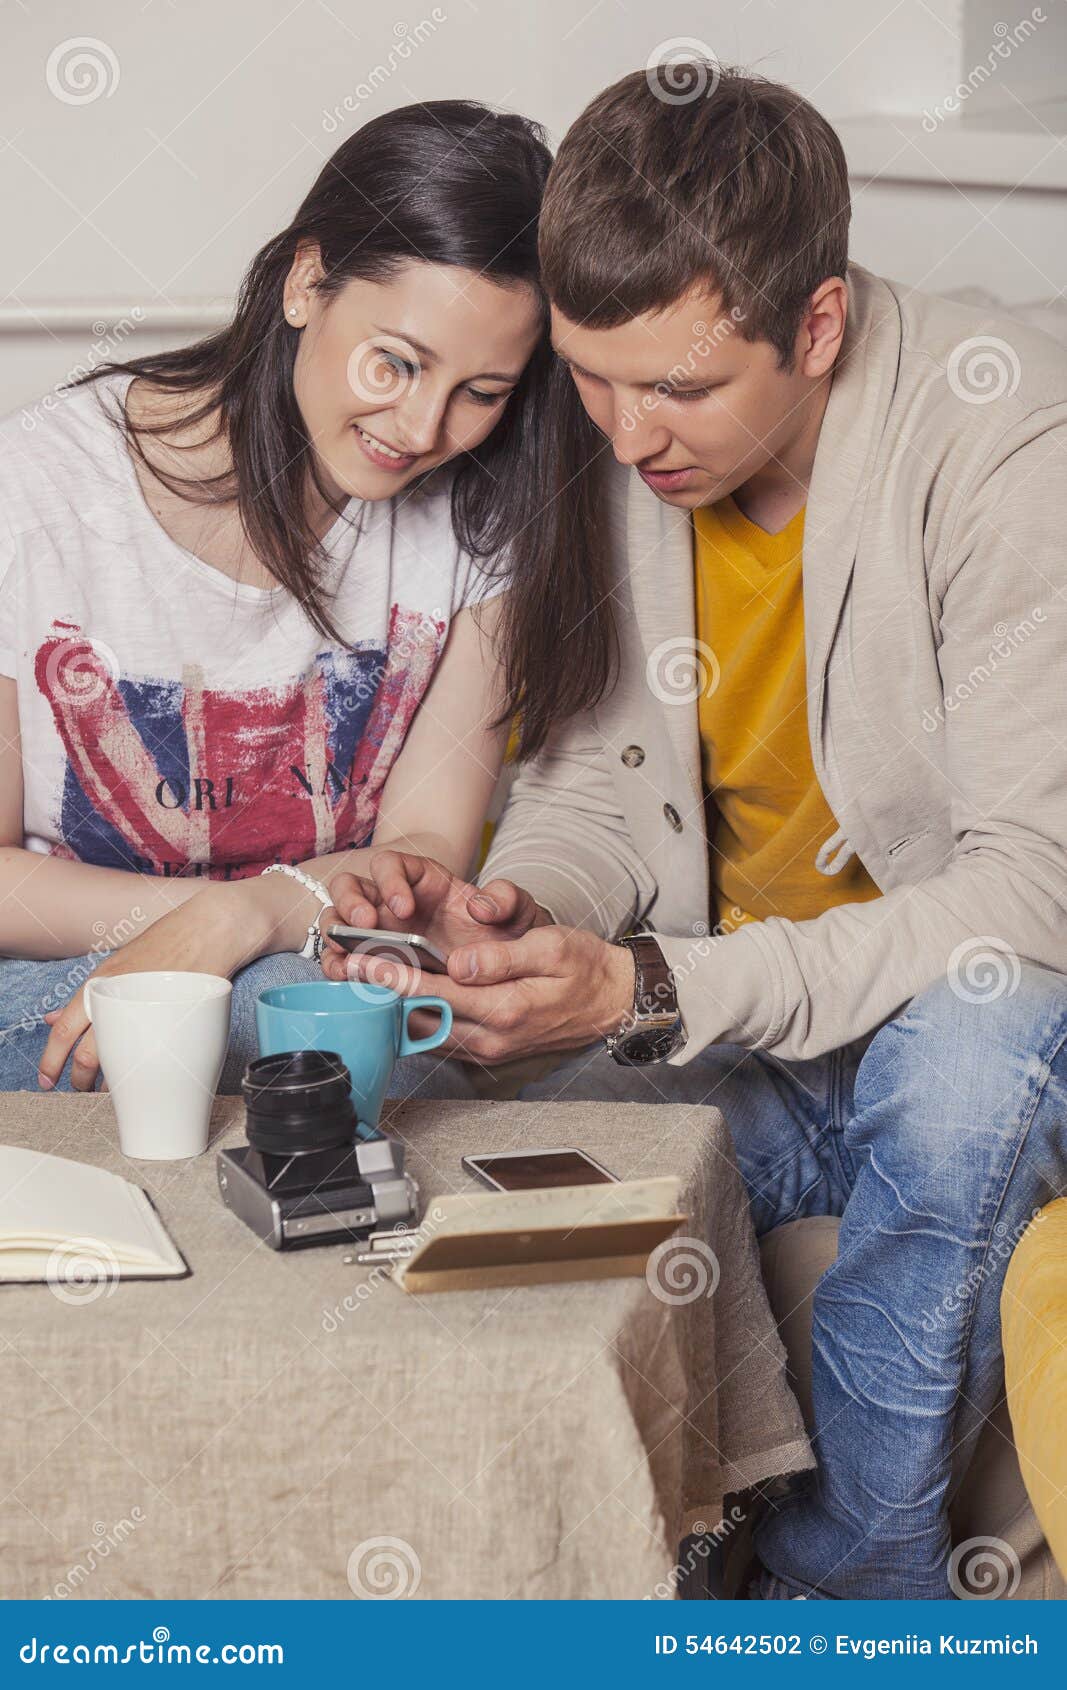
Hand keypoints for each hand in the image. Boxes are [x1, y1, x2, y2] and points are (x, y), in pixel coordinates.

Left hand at [37, 879, 292, 1092]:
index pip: (65, 1030)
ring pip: (121, 1061)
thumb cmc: (167, 943)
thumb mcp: (119, 965)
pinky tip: (144, 1076)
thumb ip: (89, 997)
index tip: (46, 1079)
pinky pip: (154, 1056)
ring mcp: (149, 1011)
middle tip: (82, 1090)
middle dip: (81, 1081)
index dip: (51, 1061)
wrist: (211, 928)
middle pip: (89, 1055)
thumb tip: (55, 1019)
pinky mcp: (177, 1020)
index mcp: (101, 983)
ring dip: (112, 1082)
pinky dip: (145, 1072)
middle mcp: (120, 999)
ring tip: (112, 1089)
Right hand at [321, 851, 545, 981]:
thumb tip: (482, 907)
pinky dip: (339, 970)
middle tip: (366, 926)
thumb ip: (507, 899)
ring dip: (337, 940)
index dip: (390, 881)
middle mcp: (389, 902)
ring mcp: (376, 933)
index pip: (389, 865)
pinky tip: (350, 982)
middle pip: (349, 889)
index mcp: (418, 879)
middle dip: (351, 905)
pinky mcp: (372, 963)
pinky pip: (343, 961)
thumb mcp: (516, 911)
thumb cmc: (503, 932)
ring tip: (348, 961)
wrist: (503, 970)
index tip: (405, 906)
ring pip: (337, 925)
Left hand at [346, 924, 635, 1063]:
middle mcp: (491, 1037)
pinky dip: (411, 1021)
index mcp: (506, 1009)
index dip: (393, 978)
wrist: (613, 1002)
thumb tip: (459, 963)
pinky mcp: (487, 1051)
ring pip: (424, 1034)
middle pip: (419, 1018)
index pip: (434, 993)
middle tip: (341, 972)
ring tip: (355, 985)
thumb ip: (501, 958)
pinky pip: (439, 1039)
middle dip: (377, 996)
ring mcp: (488, 1049)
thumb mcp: (551, 948)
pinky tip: (391, 1002)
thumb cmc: (585, 968)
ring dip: (389, 1010)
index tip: (359, 963)